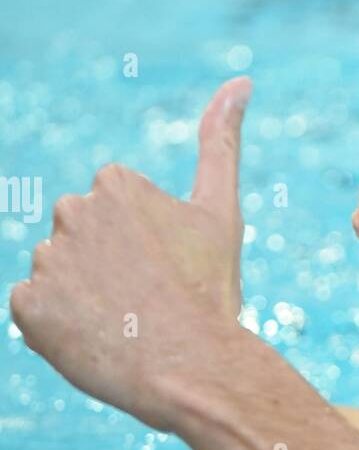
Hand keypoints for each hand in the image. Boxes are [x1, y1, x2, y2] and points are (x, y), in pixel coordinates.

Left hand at [10, 76, 252, 431]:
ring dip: (84, 299)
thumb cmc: (211, 292)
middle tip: (147, 304)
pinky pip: (35, 312)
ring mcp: (46, 260)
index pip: (113, 216)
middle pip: (82, 242)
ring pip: (60, 277)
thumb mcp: (222, 212)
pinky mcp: (26, 307)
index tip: (166, 274)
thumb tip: (241, 81)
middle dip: (107, 269)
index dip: (142, 251)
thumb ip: (221, 141)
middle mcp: (71, 211)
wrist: (192, 368)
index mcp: (115, 184)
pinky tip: (95, 339)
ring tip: (124, 327)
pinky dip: (59, 328)